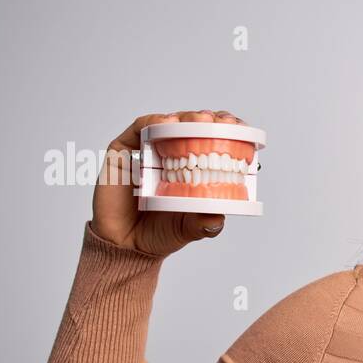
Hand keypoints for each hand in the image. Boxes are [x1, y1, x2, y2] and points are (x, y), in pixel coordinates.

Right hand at [91, 109, 242, 256]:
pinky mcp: (124, 150)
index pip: (213, 140)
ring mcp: (148, 151)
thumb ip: (206, 223)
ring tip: (200, 121)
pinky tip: (167, 124)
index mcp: (194, 169)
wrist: (125, 245)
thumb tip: (218, 218)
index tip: (239, 128)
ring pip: (170, 122)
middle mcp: (172, 155)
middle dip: (210, 119)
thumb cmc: (159, 233)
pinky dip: (155, 122)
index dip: (227, 130)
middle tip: (220, 122)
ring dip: (187, 118)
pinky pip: (140, 128)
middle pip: (193, 125)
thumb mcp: (190, 229)